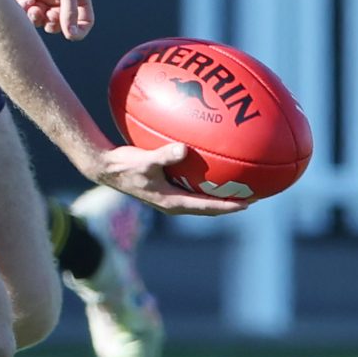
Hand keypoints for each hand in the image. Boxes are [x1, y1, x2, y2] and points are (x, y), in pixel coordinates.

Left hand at [10, 0, 92, 38]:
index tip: (71, 34)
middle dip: (52, 24)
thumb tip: (71, 34)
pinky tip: (27, 0)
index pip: (82, 22)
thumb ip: (69, 10)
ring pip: (38, 19)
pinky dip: (25, 10)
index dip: (78, 31)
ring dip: (36, 18)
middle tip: (49, 15)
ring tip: (34, 9)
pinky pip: (23, 9)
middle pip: (57, 24)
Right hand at [90, 140, 249, 215]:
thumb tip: (184, 149)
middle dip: (230, 204)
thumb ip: (164, 156)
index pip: (207, 207)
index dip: (228, 206)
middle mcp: (174, 203)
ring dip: (219, 196)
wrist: (105, 169)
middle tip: (252, 196)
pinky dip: (205, 184)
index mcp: (172, 202)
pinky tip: (209, 170)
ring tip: (237, 187)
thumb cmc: (124, 165)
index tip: (248, 203)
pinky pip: (192, 190)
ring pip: (201, 201)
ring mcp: (169, 197)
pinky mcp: (165, 189)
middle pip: (209, 208)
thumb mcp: (144, 161)